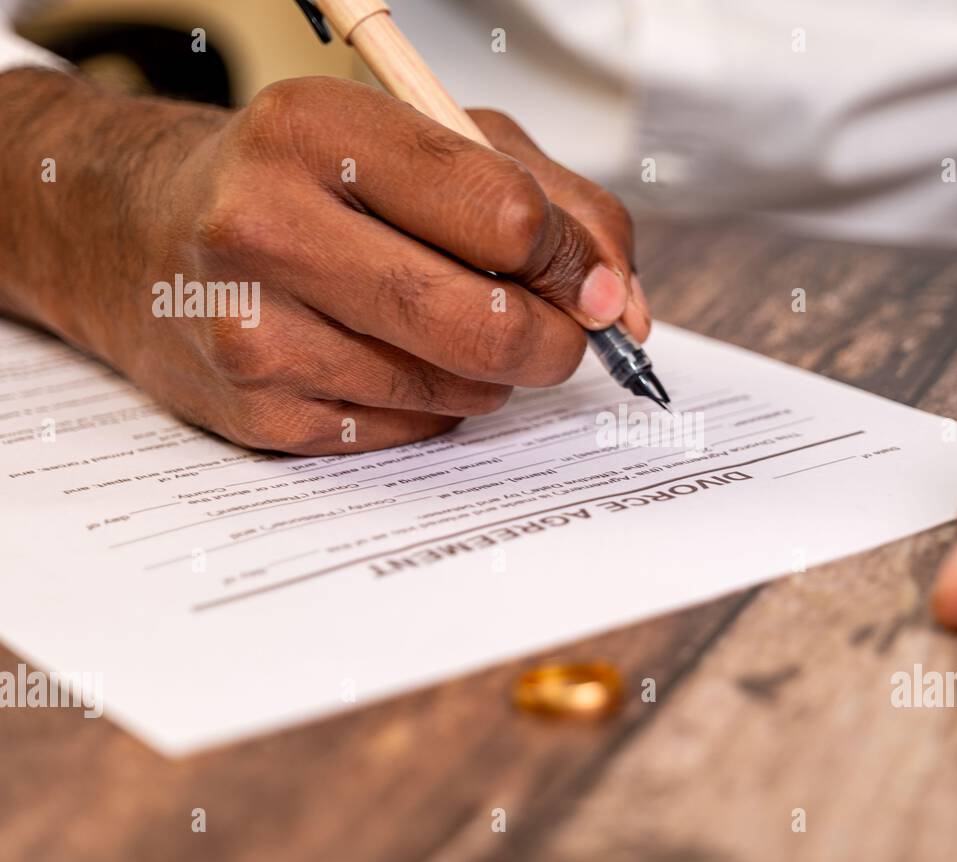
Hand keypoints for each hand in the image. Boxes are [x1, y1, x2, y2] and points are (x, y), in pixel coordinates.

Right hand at [0, 72, 648, 452]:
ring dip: (486, 375)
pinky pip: (404, 432)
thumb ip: (552, 202)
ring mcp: (252, 330)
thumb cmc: (301, 180)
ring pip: (451, 391)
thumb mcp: (426, 141)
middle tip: (558, 336)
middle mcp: (268, 226)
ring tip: (444, 328)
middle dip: (553, 344)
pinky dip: (430, 408)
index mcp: (321, 131)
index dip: (572, 261)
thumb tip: (620, 305)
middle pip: (484, 326)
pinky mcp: (252, 412)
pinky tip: (387, 361)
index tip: (585, 282)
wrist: (134, 230)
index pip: (505, 216)